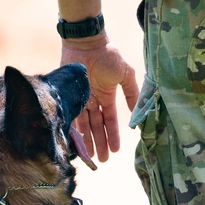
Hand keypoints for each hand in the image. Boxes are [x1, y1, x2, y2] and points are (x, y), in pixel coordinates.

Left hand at [60, 35, 138, 162]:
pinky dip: (73, 129)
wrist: (87, 44)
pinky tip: (76, 142)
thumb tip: (136, 112)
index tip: (117, 150)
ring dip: (88, 141)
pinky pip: (70, 116)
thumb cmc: (109, 56)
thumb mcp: (126, 75)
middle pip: (97, 126)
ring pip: (84, 125)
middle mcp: (93, 100)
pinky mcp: (68, 96)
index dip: (113, 135)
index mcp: (107, 96)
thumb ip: (132, 93)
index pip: (111, 120)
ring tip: (91, 156)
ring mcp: (80, 99)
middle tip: (103, 160)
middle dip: (101, 143)